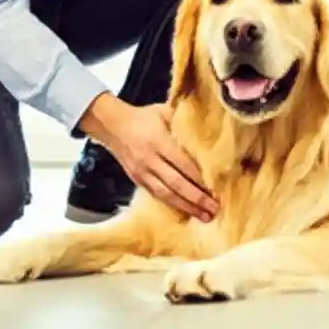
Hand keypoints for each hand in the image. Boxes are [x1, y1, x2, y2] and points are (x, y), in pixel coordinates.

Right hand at [78, 92, 218, 222]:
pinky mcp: (138, 181)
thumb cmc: (143, 117)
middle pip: (176, 183)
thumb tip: (209, 128)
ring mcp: (142, 173)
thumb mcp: (163, 112)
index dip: (199, 178)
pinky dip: (173, 205)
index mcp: (158, 141)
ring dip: (187, 207)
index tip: (216, 188)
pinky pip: (157, 196)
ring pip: (167, 194)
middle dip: (197, 198)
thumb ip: (183, 121)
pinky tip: (187, 212)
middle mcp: (150, 160)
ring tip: (205, 217)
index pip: (183, 164)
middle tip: (215, 209)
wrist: (112, 125)